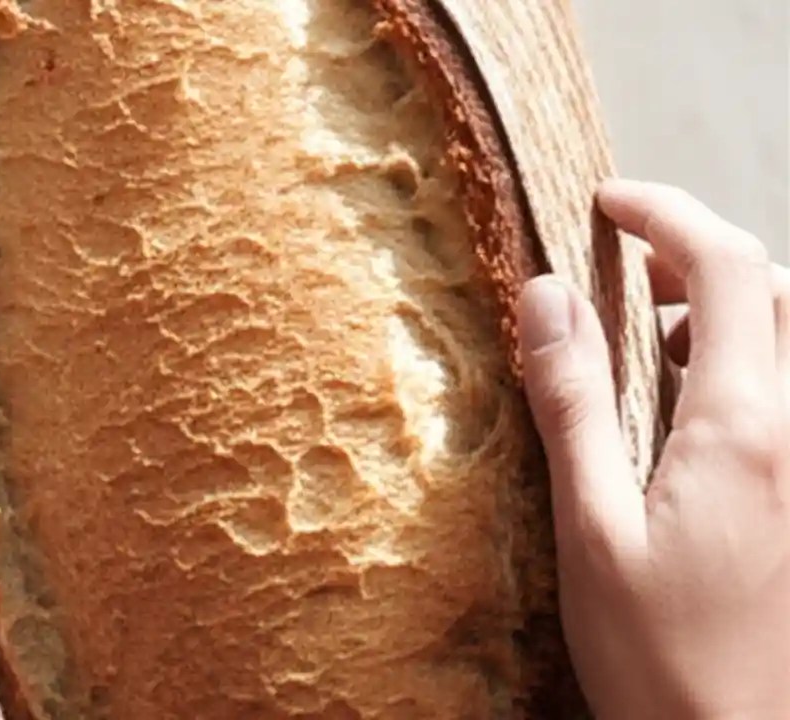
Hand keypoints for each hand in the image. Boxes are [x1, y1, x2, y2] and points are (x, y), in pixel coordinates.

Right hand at [519, 180, 789, 717]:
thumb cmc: (657, 655)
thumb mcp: (590, 527)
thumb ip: (574, 404)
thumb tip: (546, 297)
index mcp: (748, 429)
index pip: (729, 268)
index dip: (666, 214)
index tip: (607, 202)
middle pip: (779, 290)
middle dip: (701, 259)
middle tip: (624, 278)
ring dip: (728, 314)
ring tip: (651, 349)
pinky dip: (745, 368)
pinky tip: (687, 417)